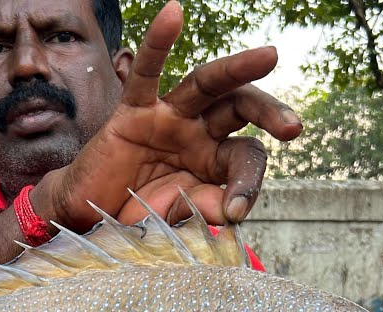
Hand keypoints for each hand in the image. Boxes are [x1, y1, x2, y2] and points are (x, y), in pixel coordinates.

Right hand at [31, 0, 300, 229]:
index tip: (236, 211)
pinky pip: (146, 73)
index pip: (244, 158)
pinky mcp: (132, 112)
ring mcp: (167, 118)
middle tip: (293, 127)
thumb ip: (203, 210)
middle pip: (240, 108)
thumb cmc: (134, 216)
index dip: (246, 183)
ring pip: (206, 84)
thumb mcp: (175, 219)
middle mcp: (197, 132)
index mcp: (214, 160)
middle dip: (268, 112)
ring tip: (270, 55)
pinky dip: (158, 43)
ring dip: (237, 69)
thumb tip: (231, 210)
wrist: (89, 217)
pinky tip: (173, 13)